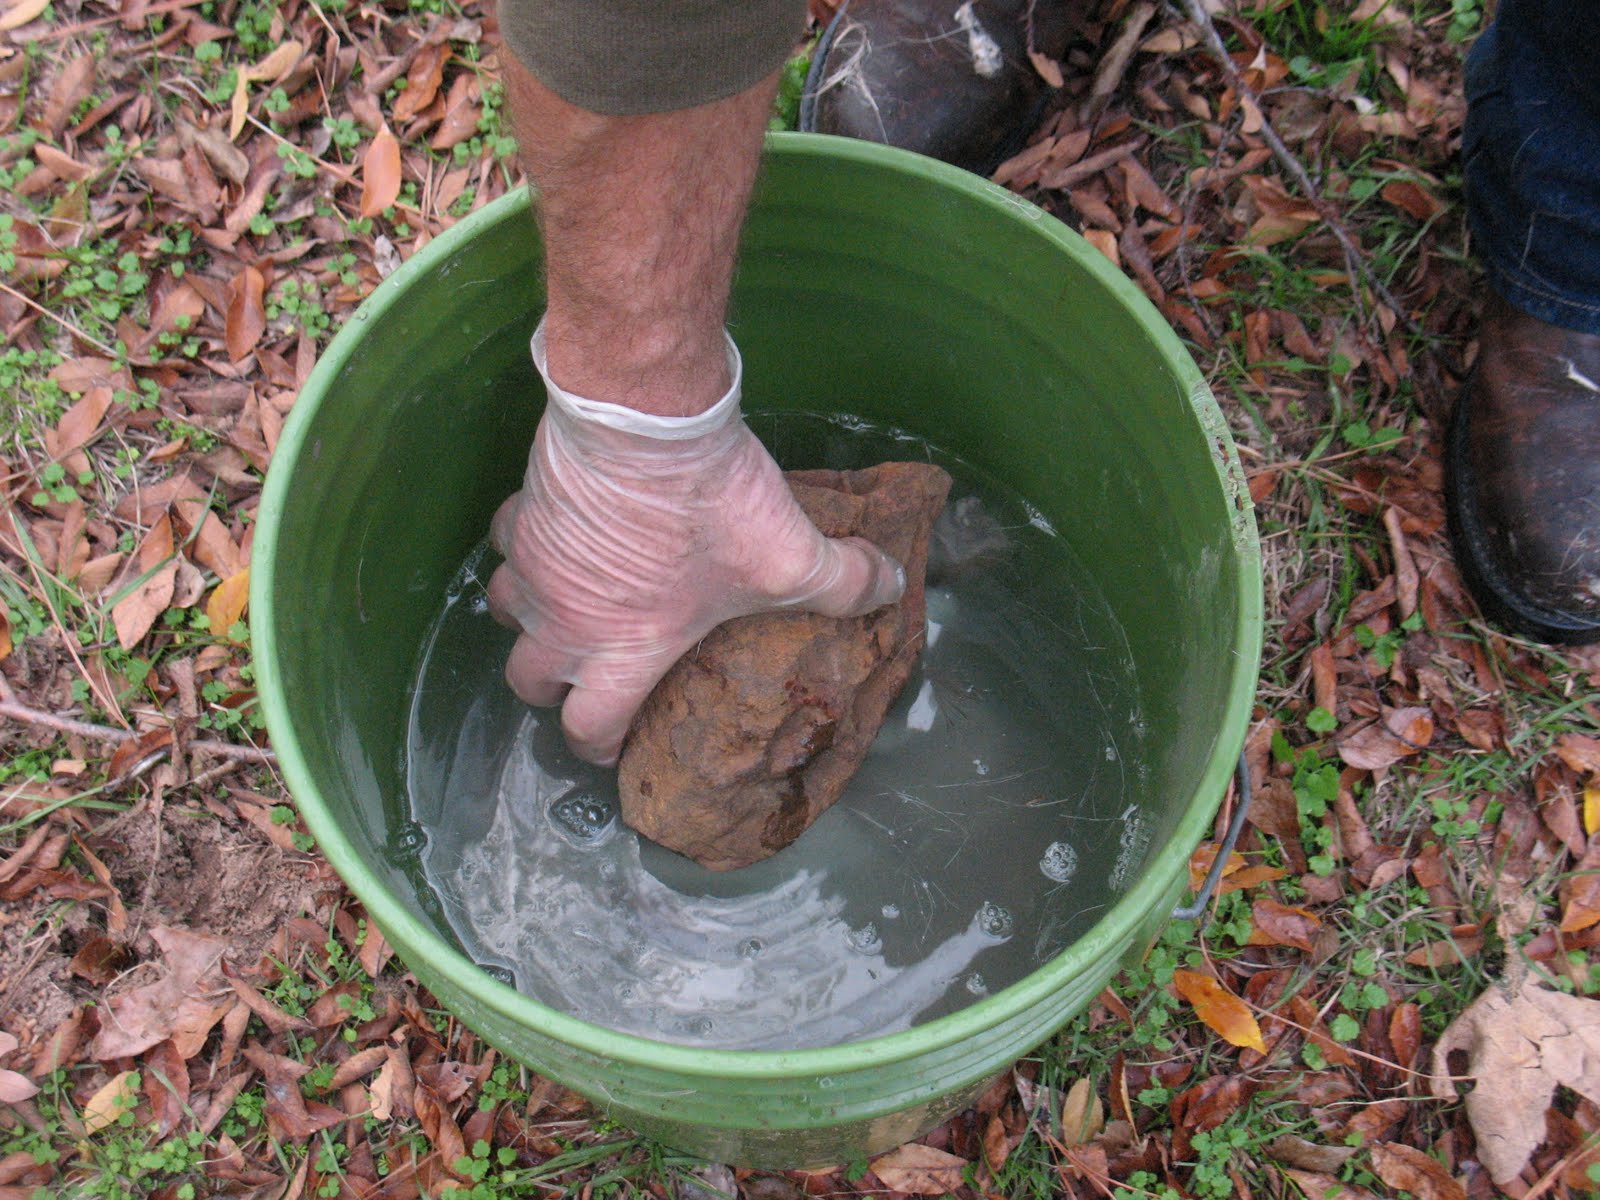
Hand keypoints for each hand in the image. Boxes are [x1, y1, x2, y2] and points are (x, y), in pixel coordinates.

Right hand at [487, 323, 906, 765]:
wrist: (647, 421)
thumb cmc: (711, 507)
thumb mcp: (791, 557)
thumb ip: (845, 583)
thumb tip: (893, 589)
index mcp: (625, 650)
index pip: (589, 725)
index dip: (598, 744)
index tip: (613, 741)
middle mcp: (566, 619)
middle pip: (527, 680)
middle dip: (550, 686)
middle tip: (581, 672)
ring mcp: (536, 565)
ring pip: (504, 610)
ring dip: (528, 616)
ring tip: (561, 605)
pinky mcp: (525, 510)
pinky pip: (506, 541)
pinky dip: (522, 544)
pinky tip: (553, 531)